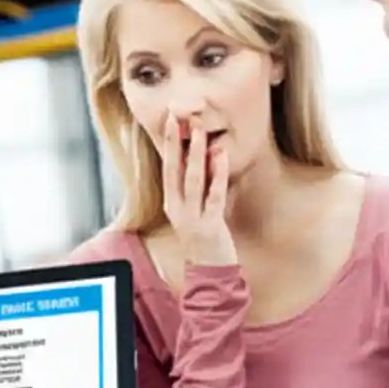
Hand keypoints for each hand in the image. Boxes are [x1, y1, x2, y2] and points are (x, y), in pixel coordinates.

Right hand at [161, 114, 236, 266]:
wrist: (210, 271)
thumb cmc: (204, 236)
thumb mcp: (193, 209)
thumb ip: (195, 187)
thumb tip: (200, 157)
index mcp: (171, 202)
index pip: (167, 166)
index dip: (169, 143)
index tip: (170, 119)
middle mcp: (177, 207)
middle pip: (174, 169)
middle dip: (176, 142)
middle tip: (178, 116)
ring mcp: (192, 217)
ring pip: (192, 179)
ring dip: (196, 153)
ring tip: (199, 130)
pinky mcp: (209, 225)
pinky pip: (213, 195)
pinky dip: (217, 174)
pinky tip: (220, 155)